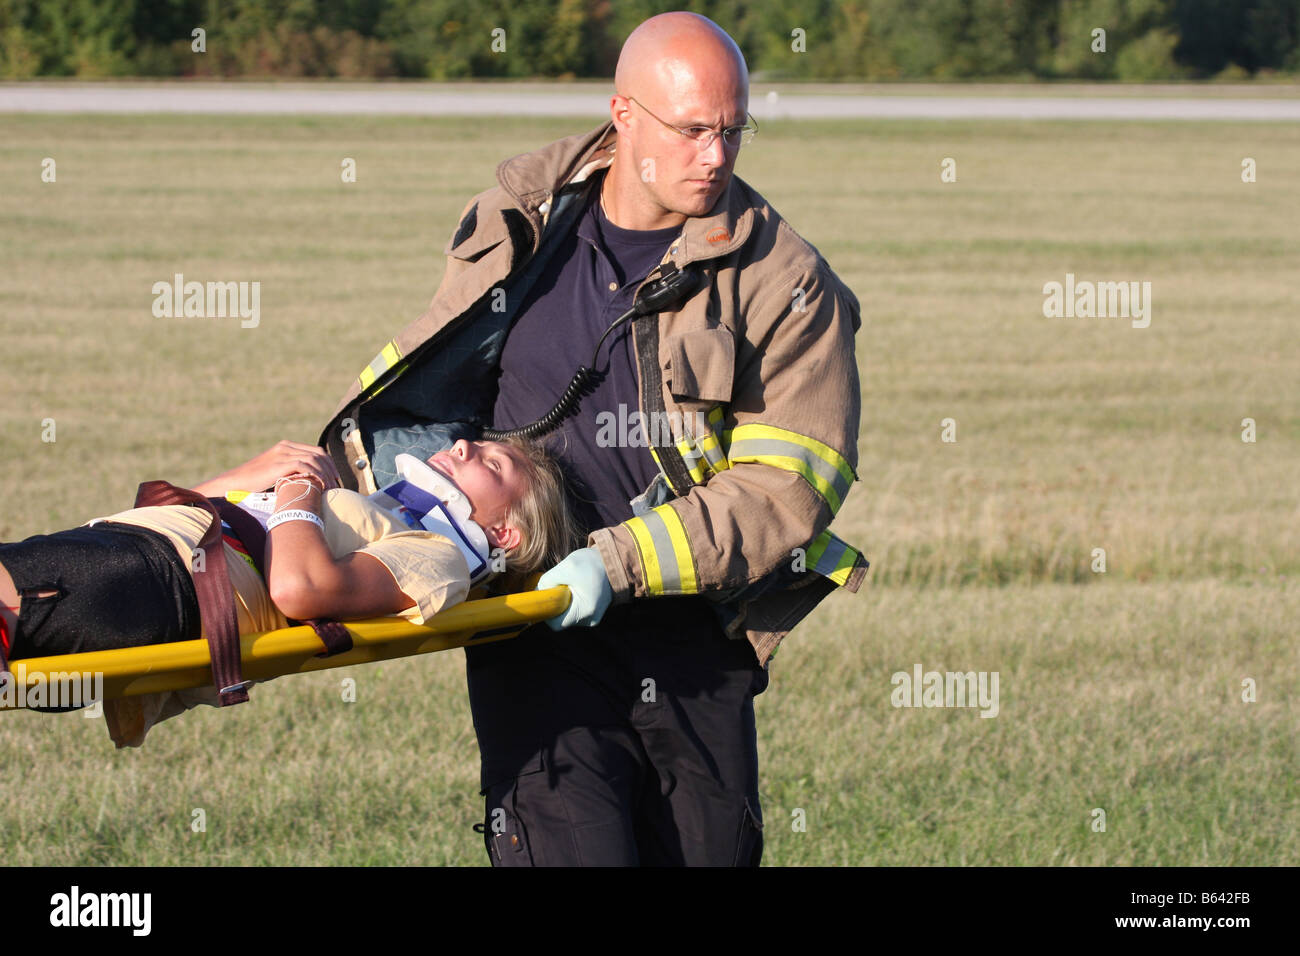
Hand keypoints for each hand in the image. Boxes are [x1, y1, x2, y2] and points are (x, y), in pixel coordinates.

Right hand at [193, 441, 342, 497]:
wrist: (233, 485)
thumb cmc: (253, 485)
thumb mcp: (275, 475)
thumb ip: (290, 474)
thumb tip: (309, 486)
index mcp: (286, 447)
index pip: (316, 451)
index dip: (329, 465)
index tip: (336, 480)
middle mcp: (285, 447)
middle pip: (319, 454)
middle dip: (331, 469)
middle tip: (338, 486)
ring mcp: (282, 453)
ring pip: (314, 459)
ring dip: (326, 474)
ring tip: (331, 489)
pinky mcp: (278, 463)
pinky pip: (305, 466)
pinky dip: (316, 475)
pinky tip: (321, 486)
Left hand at [536, 548, 611, 629]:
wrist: (613, 561)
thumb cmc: (591, 563)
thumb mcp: (566, 567)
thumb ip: (547, 581)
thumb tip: (536, 592)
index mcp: (586, 611)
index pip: (556, 624)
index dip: (547, 611)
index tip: (546, 597)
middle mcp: (591, 620)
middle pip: (562, 620)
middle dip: (556, 605)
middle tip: (560, 587)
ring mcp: (594, 618)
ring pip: (568, 616)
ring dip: (564, 603)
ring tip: (571, 586)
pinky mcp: (594, 613)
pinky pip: (575, 612)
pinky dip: (571, 602)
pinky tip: (577, 589)